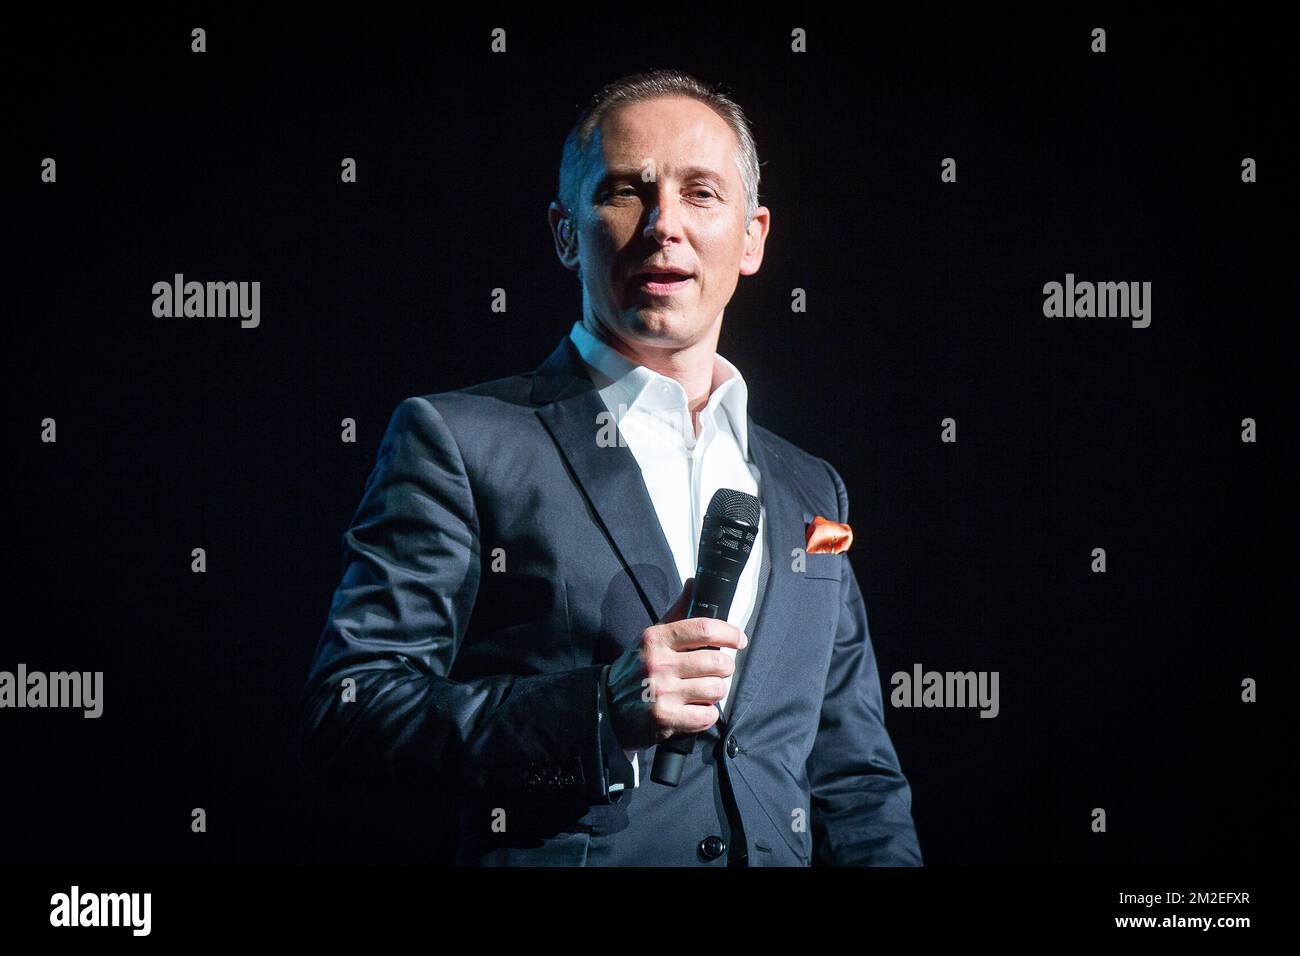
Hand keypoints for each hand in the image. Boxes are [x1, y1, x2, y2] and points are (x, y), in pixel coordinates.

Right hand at [604, 577, 747, 750]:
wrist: (607, 705)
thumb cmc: (636, 668)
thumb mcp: (652, 636)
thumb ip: (678, 612)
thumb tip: (695, 584)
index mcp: (655, 638)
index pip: (704, 629)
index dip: (729, 633)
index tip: (739, 639)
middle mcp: (657, 664)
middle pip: (716, 661)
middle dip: (725, 667)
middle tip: (718, 670)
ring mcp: (661, 693)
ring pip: (716, 689)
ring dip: (716, 692)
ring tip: (702, 691)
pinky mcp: (664, 719)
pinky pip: (707, 716)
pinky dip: (707, 714)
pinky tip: (695, 709)